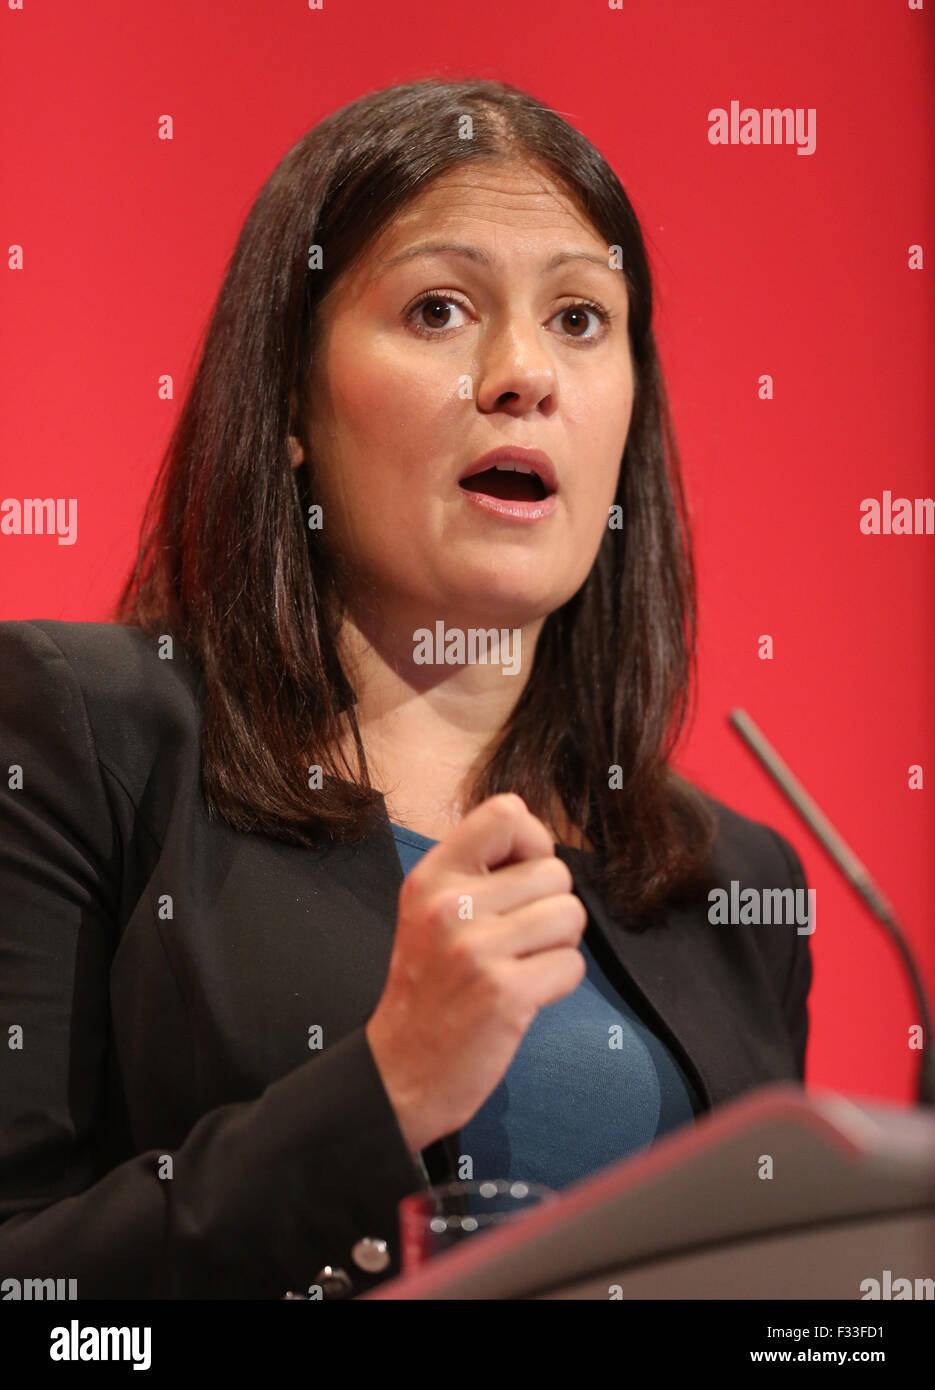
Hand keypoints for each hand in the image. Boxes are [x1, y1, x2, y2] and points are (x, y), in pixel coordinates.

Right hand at [365, 793, 587, 1153]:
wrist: (400, 1072)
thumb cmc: (430, 989)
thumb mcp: (430, 911)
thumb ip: (477, 872)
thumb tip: (544, 845)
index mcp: (432, 876)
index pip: (507, 813)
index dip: (532, 843)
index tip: (520, 878)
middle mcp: (450, 905)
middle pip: (554, 872)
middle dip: (550, 907)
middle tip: (516, 941)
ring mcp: (476, 949)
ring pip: (571, 915)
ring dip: (558, 945)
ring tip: (520, 966)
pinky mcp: (504, 993)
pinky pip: (572, 964)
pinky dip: (558, 983)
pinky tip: (523, 996)